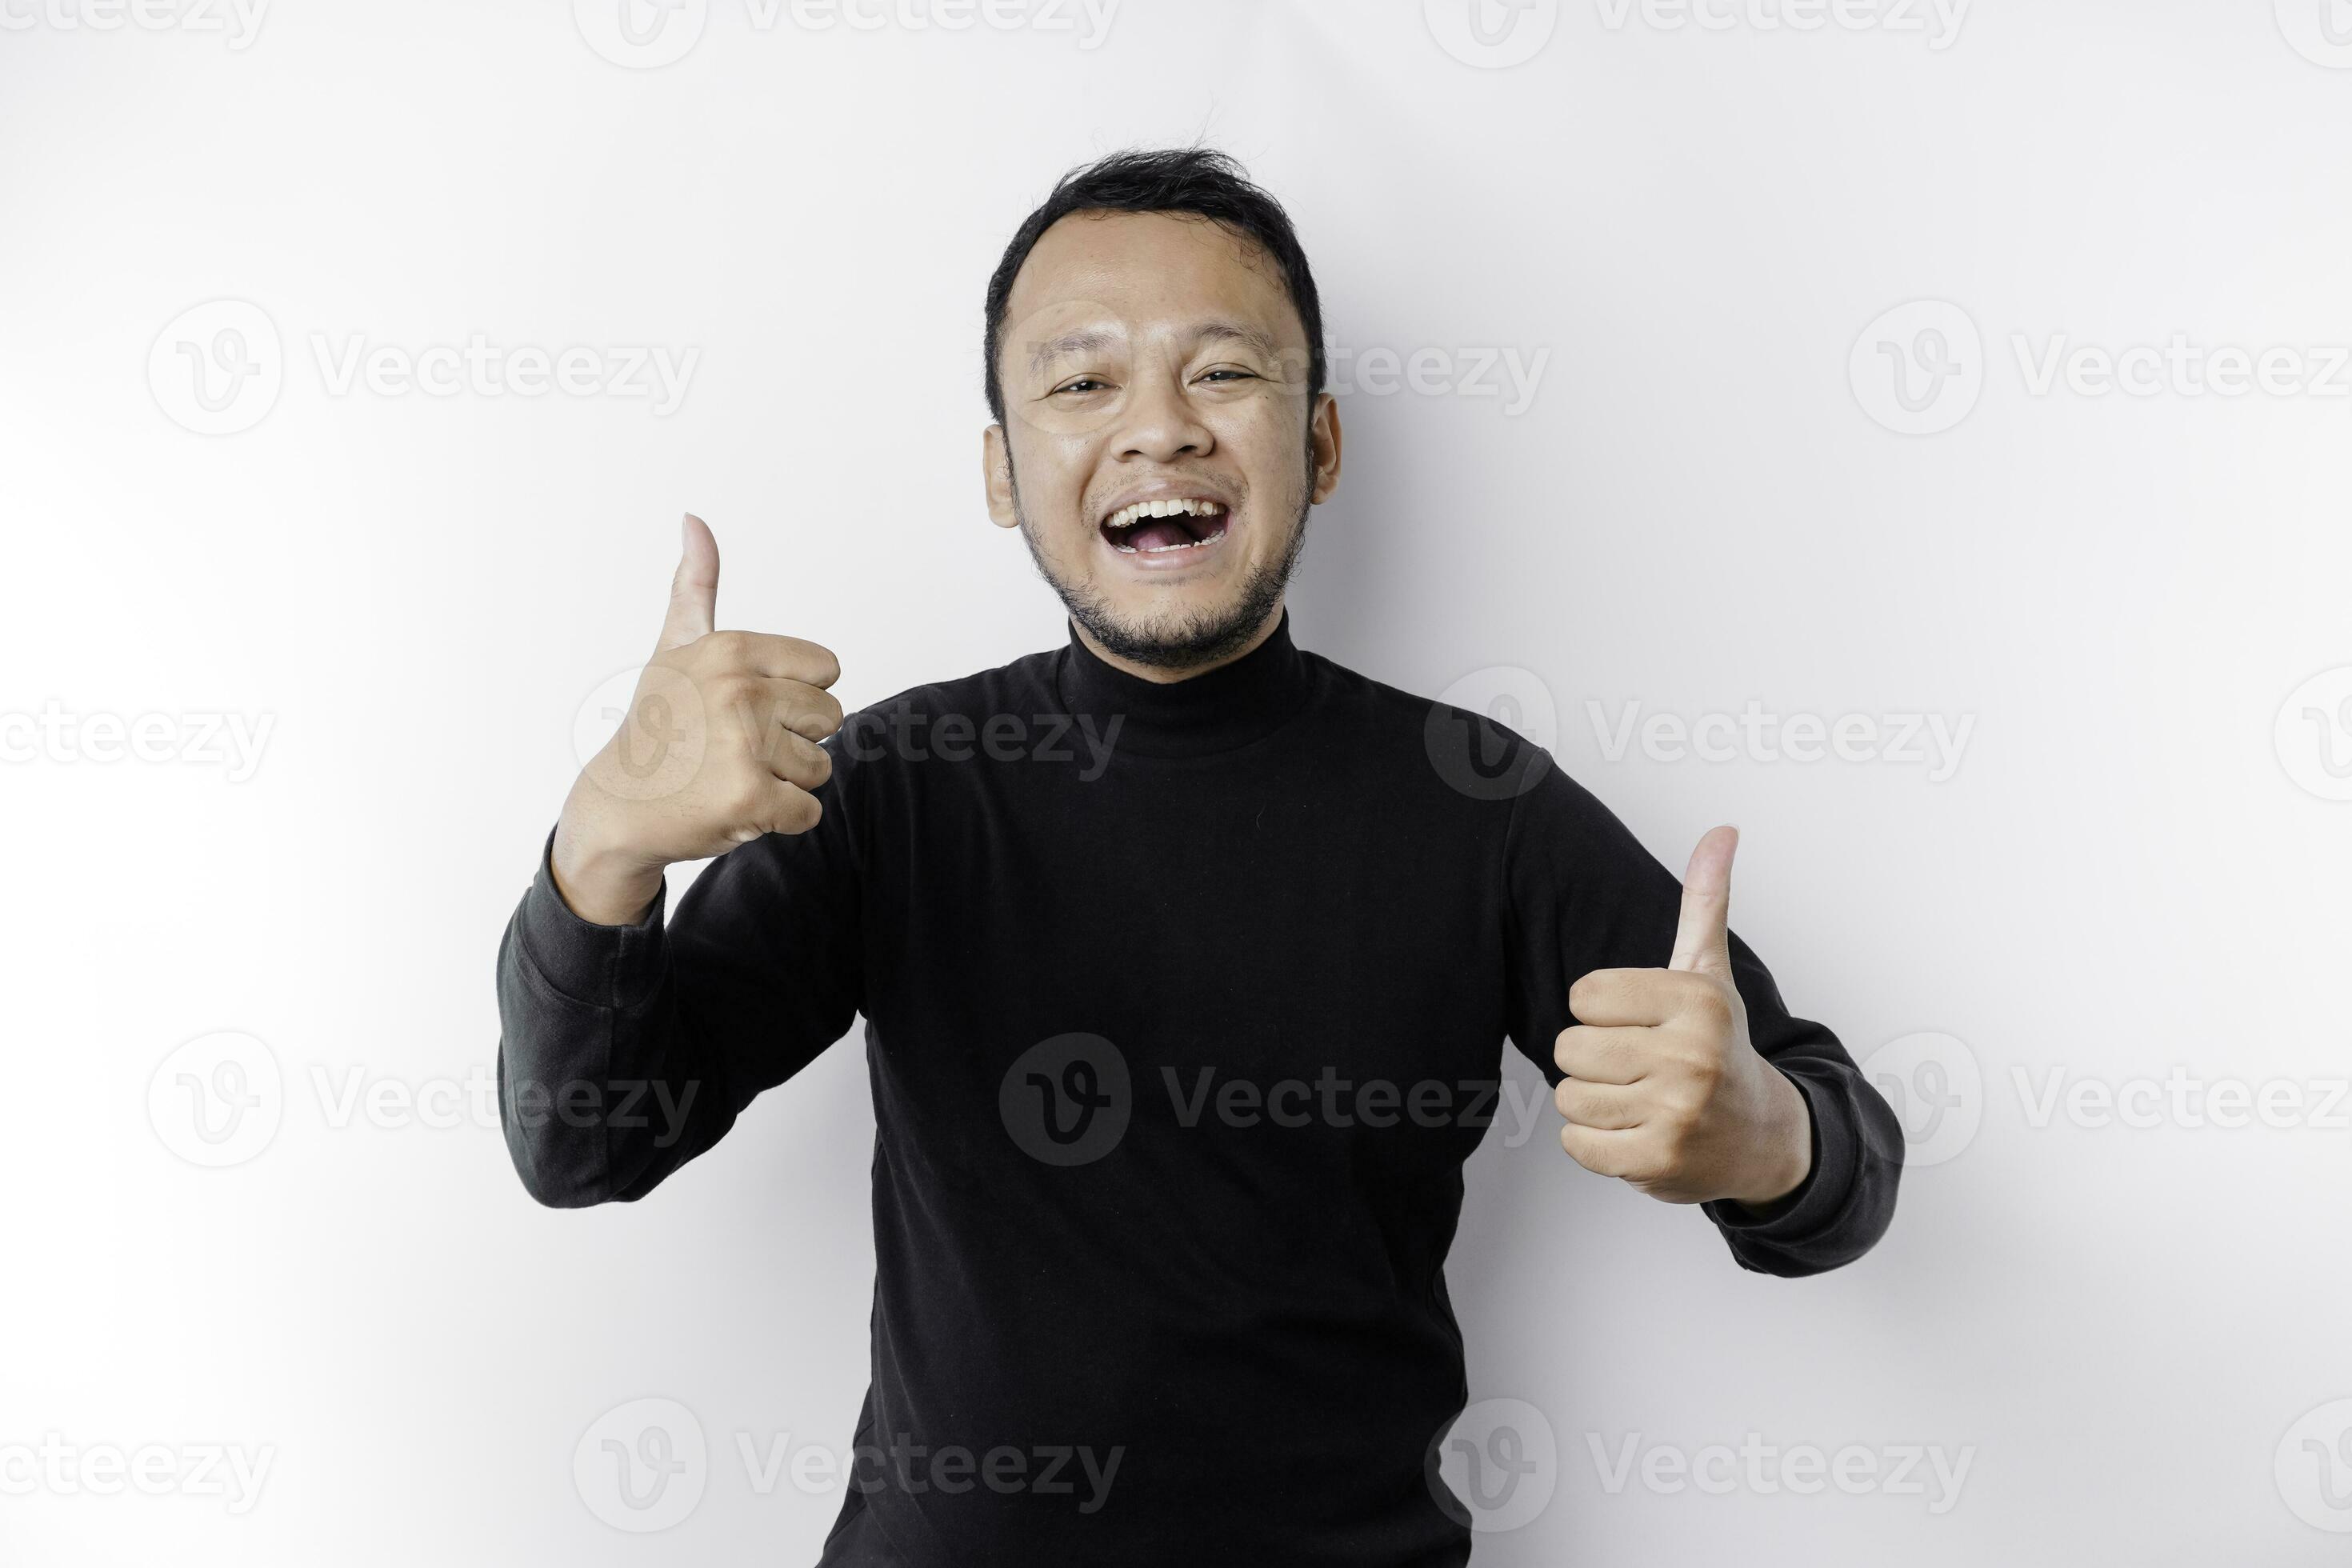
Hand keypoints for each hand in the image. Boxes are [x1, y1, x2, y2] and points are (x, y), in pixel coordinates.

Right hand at [551, 513, 842, 924]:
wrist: (619, 805)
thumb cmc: (658, 723)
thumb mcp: (677, 646)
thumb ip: (696, 586)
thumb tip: (694, 520)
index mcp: (733, 649)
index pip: (826, 670)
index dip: (796, 696)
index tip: (750, 707)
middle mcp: (739, 690)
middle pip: (830, 717)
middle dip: (794, 740)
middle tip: (738, 747)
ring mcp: (744, 745)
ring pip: (820, 767)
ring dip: (784, 782)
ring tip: (731, 775)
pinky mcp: (750, 798)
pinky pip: (808, 811)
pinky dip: (779, 819)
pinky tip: (735, 806)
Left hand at [1552, 826, 1812, 1206]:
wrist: (1765, 1137)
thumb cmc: (1719, 1045)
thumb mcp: (1710, 973)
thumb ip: (1704, 901)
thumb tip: (1722, 830)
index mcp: (1695, 1001)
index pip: (1583, 995)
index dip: (1600, 1011)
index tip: (1640, 1023)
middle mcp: (1690, 1056)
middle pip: (1568, 1047)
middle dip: (1592, 1058)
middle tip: (1639, 1066)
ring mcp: (1675, 1113)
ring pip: (1569, 1095)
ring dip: (1593, 1101)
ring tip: (1639, 1099)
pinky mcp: (1656, 1162)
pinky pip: (1576, 1143)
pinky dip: (1594, 1142)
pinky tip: (1635, 1132)